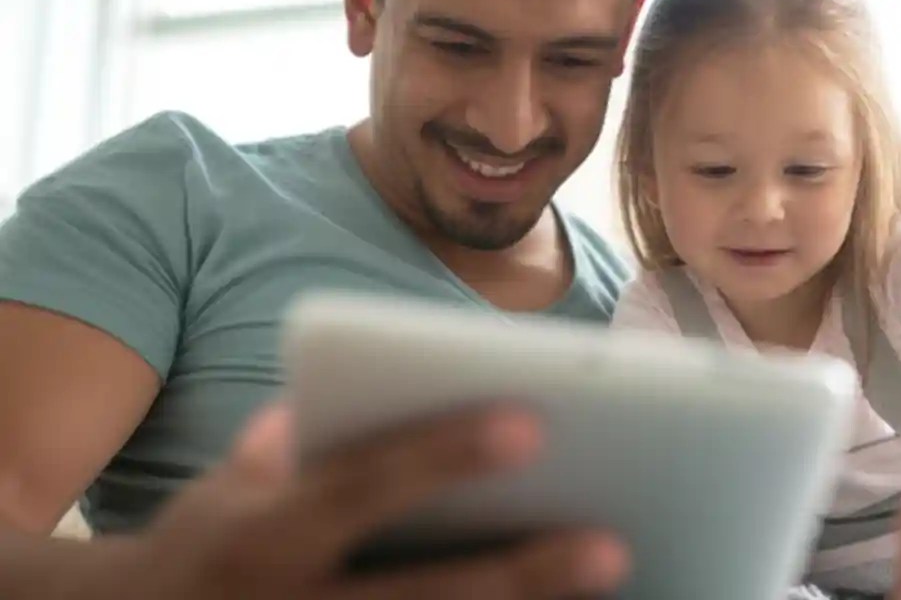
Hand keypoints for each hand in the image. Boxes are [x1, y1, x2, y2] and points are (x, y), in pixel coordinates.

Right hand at [60, 403, 629, 598]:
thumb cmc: (200, 551)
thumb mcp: (219, 490)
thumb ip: (285, 444)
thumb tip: (329, 407)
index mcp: (264, 535)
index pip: (363, 484)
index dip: (442, 452)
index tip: (531, 420)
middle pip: (419, 597)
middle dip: (519, 574)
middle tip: (611, 543)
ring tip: (610, 589)